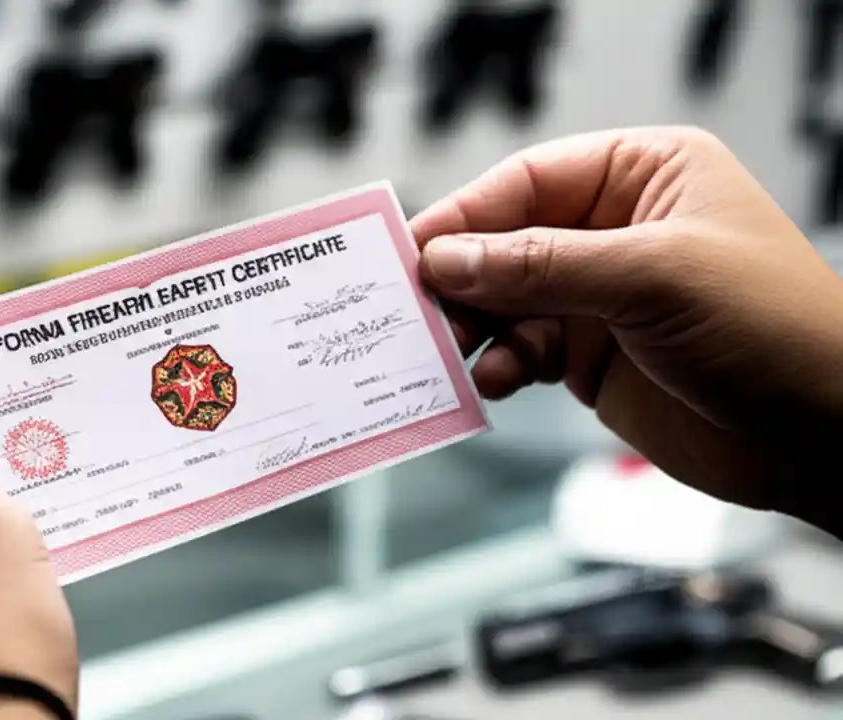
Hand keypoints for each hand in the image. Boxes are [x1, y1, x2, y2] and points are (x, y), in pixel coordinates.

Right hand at [411, 127, 842, 532]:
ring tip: (452, 353)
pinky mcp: (591, 356)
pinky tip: (495, 381)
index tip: (413, 250)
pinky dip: (500, 366)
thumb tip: (448, 259)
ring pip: (506, 300)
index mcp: (644, 175)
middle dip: (463, 277)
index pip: (529, 180)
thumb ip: (540, 265)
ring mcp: (601, 296)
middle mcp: (616, 230)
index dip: (467, 214)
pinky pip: (522, 350)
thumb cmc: (773, 328)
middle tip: (416, 309)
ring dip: (475, 328)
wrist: (822, 437)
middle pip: (506, 241)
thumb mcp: (651, 277)